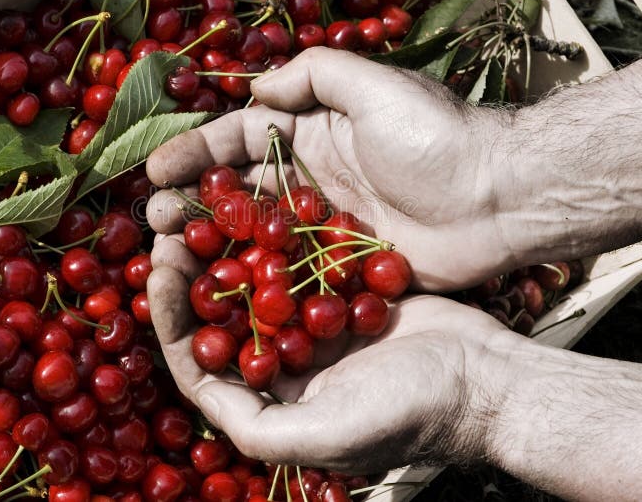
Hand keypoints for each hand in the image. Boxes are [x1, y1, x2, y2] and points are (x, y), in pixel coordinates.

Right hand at [147, 46, 515, 291]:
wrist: (500, 197)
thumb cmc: (437, 137)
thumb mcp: (374, 85)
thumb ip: (314, 77)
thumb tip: (255, 89)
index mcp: (315, 130)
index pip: (240, 138)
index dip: (196, 152)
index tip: (156, 170)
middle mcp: (313, 174)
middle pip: (240, 186)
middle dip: (194, 199)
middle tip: (155, 220)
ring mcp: (327, 220)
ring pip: (258, 230)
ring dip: (216, 239)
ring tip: (174, 253)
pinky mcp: (345, 260)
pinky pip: (292, 266)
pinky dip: (259, 275)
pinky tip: (225, 289)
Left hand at [147, 233, 515, 472]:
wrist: (482, 378)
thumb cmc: (410, 412)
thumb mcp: (331, 434)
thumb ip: (264, 429)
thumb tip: (205, 399)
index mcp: (271, 402)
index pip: (202, 364)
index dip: (174, 320)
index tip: (159, 273)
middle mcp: (284, 365)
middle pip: (221, 318)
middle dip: (193, 276)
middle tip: (173, 230)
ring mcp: (312, 327)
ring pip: (253, 285)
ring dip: (228, 250)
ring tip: (205, 212)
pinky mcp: (340, 295)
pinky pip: (296, 264)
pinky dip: (276, 239)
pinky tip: (259, 208)